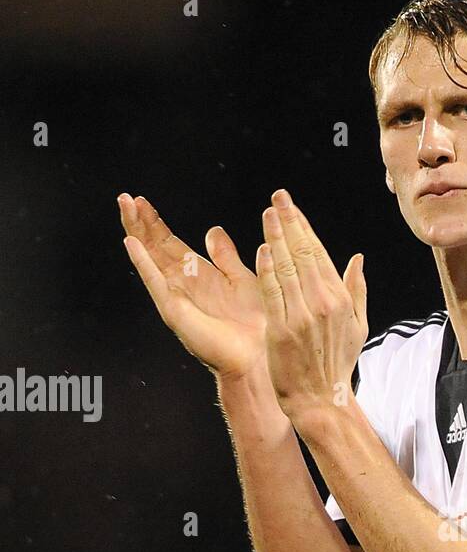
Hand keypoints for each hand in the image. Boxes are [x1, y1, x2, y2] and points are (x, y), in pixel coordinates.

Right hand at [118, 193, 266, 380]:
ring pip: (149, 258)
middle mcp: (181, 284)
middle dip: (139, 222)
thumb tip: (213, 230)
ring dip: (136, 233)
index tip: (142, 201)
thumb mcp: (240, 278)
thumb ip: (224, 256)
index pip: (169, 243)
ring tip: (124, 208)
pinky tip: (132, 244)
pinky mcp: (174, 310)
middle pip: (154, 247)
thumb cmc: (254, 322)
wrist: (257, 354)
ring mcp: (174, 296)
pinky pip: (155, 282)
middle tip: (125, 197)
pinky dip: (143, 263)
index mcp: (197, 275)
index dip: (156, 222)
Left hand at [256, 188, 367, 435]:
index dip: (303, 227)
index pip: (318, 253)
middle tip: (277, 198)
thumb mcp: (357, 325)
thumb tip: (358, 259)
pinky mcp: (281, 330)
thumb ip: (357, 289)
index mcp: (339, 300)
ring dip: (276, 238)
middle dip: (289, 222)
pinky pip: (273, 294)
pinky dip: (268, 270)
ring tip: (269, 215)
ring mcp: (300, 317)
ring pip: (286, 269)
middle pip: (302, 254)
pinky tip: (263, 250)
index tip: (291, 207)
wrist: (320, 398)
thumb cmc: (338, 363)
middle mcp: (322, 304)